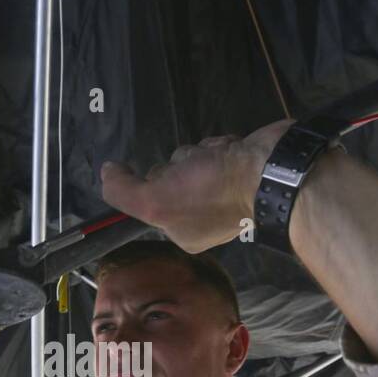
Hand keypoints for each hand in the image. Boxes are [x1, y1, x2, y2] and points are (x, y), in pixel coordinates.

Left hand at [99, 119, 290, 252]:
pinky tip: (231, 151)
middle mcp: (201, 215)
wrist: (272, 171)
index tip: (169, 184)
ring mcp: (223, 190)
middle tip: (197, 172)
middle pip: (170, 174)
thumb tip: (105, 173)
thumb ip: (123, 191)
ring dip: (201, 152)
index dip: (155, 186)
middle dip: (181, 165)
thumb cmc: (213, 191)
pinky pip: (216, 147)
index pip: (151, 198)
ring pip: (191, 158)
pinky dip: (221, 145)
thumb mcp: (156, 201)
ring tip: (218, 159)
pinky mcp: (239, 167)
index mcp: (182, 231)